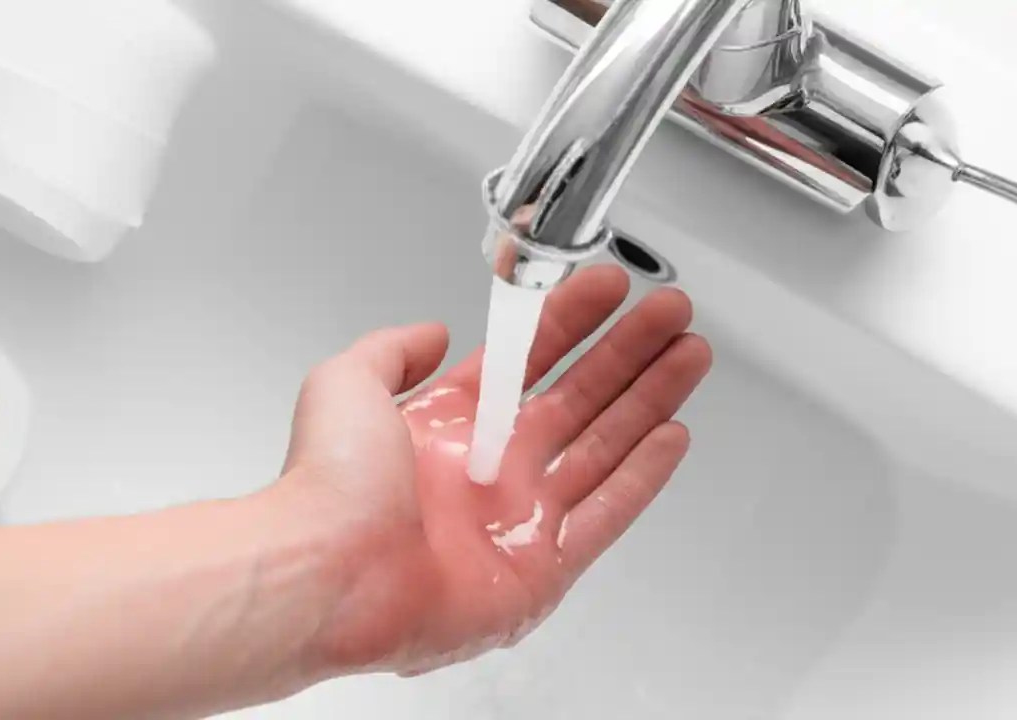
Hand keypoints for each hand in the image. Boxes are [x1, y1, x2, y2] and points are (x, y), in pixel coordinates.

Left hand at [281, 266, 711, 675]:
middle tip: (668, 314)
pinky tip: (672, 434)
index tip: (607, 289)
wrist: (328, 572)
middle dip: (627, 352)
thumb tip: (431, 333)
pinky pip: (607, 513)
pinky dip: (643, 475)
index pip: (528, 362)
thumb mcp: (346, 383)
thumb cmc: (328, 486)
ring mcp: (519, 516)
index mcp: (448, 426)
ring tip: (688, 355)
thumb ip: (392, 350)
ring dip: (649, 399)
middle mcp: (489, 468)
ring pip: (604, 445)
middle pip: (579, 397)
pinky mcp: (542, 566)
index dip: (571, 323)